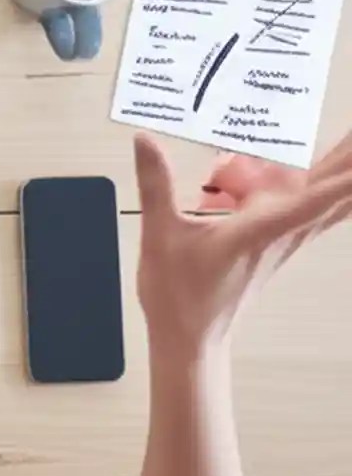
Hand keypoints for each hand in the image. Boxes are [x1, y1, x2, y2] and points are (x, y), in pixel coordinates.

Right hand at [133, 132, 351, 358]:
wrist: (191, 337)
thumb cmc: (178, 292)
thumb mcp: (160, 233)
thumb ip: (155, 183)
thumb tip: (144, 139)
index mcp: (260, 228)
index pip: (313, 197)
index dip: (343, 177)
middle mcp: (282, 233)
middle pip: (333, 193)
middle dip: (348, 162)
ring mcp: (284, 240)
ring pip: (329, 204)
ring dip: (343, 174)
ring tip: (351, 144)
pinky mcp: (277, 245)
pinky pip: (314, 212)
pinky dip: (331, 192)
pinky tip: (334, 183)